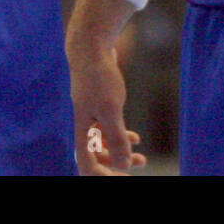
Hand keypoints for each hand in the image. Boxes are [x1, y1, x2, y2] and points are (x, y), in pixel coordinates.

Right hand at [66, 4, 146, 175]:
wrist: (92, 46)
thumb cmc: (99, 77)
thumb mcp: (111, 109)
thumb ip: (116, 138)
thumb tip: (123, 164)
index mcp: (81, 128)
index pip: (86, 163)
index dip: (101, 174)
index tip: (122, 177)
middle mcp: (84, 124)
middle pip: (96, 155)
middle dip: (116, 164)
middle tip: (139, 165)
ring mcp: (91, 114)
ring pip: (104, 142)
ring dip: (121, 151)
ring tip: (141, 157)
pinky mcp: (98, 103)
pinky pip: (108, 128)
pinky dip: (121, 135)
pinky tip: (136, 137)